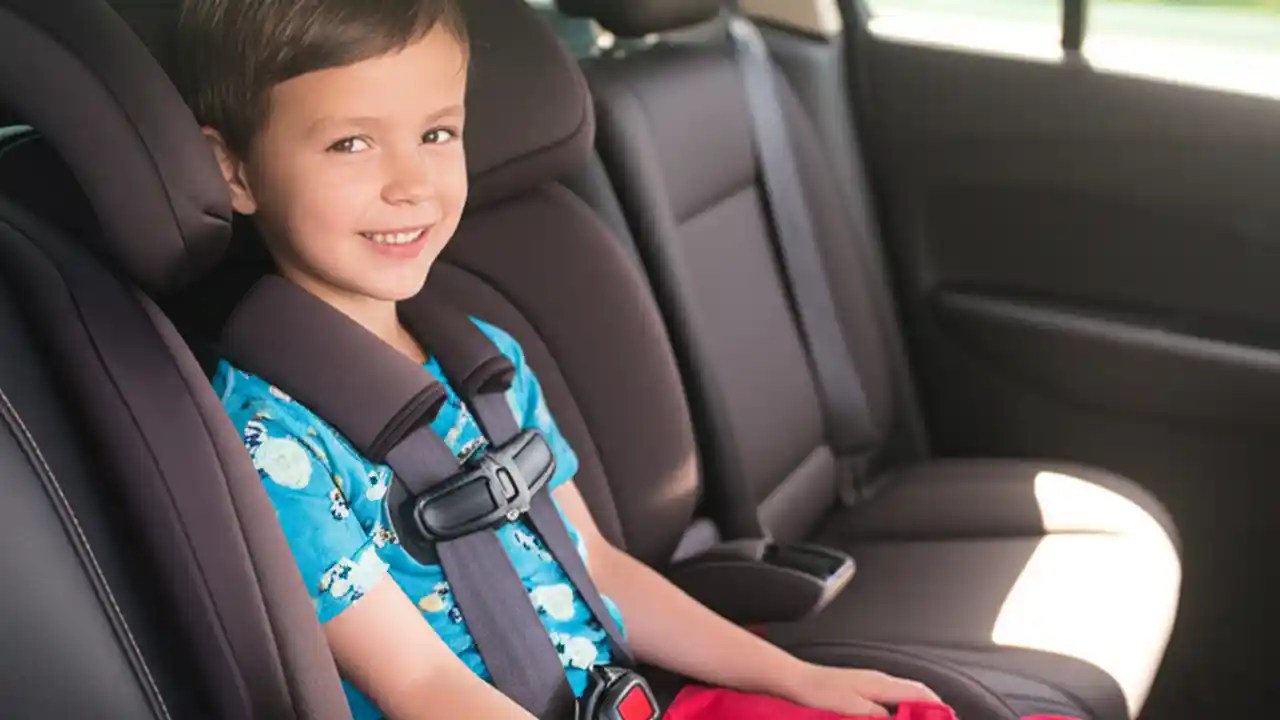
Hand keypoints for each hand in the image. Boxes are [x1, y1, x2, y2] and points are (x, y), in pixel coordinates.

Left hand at [782, 662, 941, 716]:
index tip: (947, 718)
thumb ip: (878, 715)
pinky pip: (890, 699)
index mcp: (881, 684)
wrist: (798, 680)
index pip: (919, 692)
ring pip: (903, 696)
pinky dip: (900, 709)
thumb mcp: (852, 708)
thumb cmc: (821, 692)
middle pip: (915, 693)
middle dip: (929, 708)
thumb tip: (899, 719)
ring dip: (914, 709)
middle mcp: (880, 680)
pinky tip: (895, 718)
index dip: (936, 706)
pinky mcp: (862, 689)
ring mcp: (871, 683)